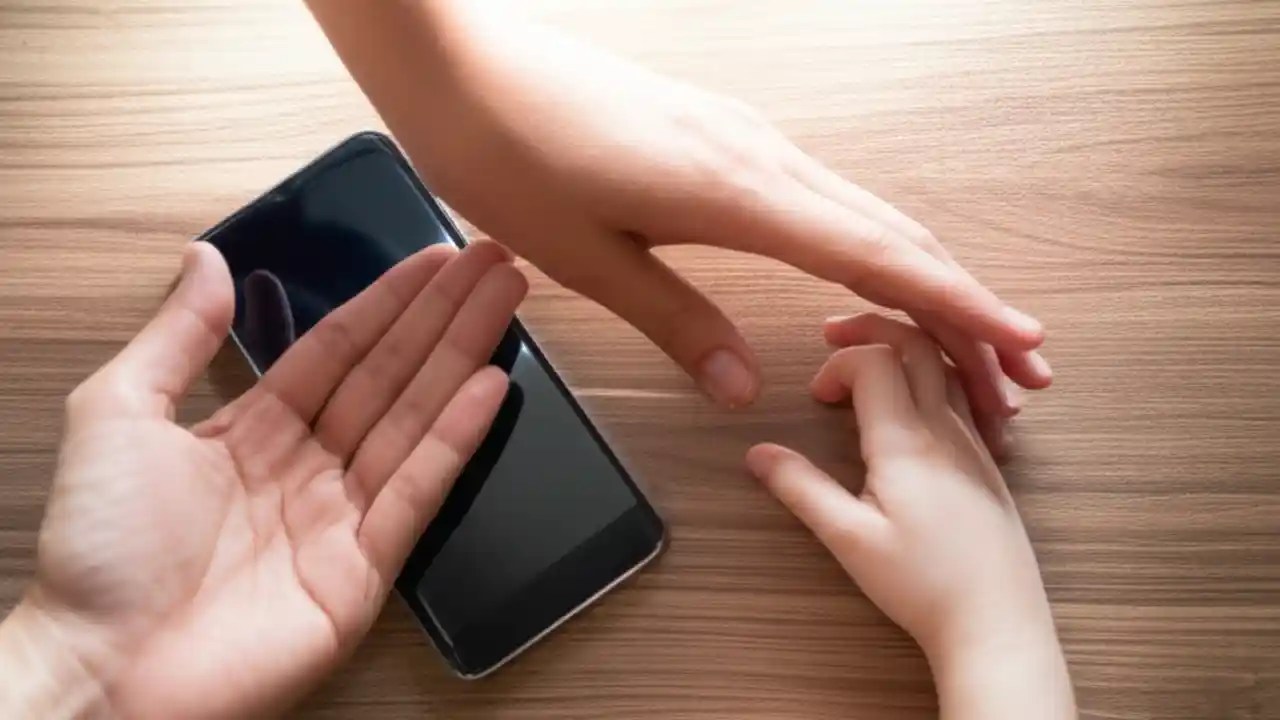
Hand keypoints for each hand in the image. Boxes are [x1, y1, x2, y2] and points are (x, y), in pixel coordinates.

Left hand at [0, 240, 525, 718]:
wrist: (104, 667)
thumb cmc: (97, 551)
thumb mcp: (117, 414)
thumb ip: (175, 336)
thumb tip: (206, 259)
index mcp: (251, 432)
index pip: (337, 351)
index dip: (389, 302)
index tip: (435, 259)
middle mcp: (304, 469)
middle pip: (389, 375)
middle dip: (444, 316)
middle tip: (496, 263)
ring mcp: (339, 519)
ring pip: (413, 420)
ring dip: (463, 357)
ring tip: (506, 300)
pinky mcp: (363, 570)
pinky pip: (417, 490)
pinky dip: (455, 438)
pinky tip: (489, 385)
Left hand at [307, 0, 1050, 449]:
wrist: (457, 59)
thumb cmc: (506, 151)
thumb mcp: (584, 258)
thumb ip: (676, 320)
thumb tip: (740, 385)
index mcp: (734, 190)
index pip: (873, 258)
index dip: (953, 307)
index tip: (1015, 346)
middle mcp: (758, 154)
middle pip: (890, 230)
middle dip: (961, 298)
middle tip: (1016, 362)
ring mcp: (744, 135)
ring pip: (862, 206)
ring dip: (921, 268)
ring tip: (966, 325)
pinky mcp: (720, 132)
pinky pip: (820, 190)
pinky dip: (866, 237)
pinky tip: (870, 266)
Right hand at [746, 314, 1072, 718]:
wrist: (997, 623)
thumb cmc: (922, 585)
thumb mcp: (849, 540)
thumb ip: (802, 489)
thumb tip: (757, 454)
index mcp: (907, 440)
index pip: (874, 360)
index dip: (838, 363)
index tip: (816, 397)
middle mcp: (947, 429)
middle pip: (918, 344)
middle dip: (873, 329)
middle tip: (834, 337)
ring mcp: (975, 443)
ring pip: (947, 365)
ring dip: (907, 350)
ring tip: (872, 364)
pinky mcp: (988, 463)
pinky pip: (966, 396)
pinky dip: (934, 378)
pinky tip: (915, 406)